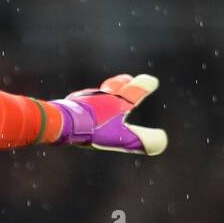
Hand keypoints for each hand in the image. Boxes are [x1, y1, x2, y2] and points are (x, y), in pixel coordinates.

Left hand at [52, 73, 166, 155]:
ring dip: (104, 92)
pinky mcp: (69, 106)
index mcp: (118, 102)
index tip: (152, 82)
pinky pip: (80, 102)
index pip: (136, 91)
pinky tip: (80, 108)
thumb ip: (142, 140)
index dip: (145, 86)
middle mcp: (102, 96)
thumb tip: (162, 142)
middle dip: (124, 84)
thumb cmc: (92, 129)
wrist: (61, 122)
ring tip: (105, 94)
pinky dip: (85, 103)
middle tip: (128, 80)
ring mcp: (84, 100)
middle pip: (116, 86)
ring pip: (97, 93)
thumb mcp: (120, 138)